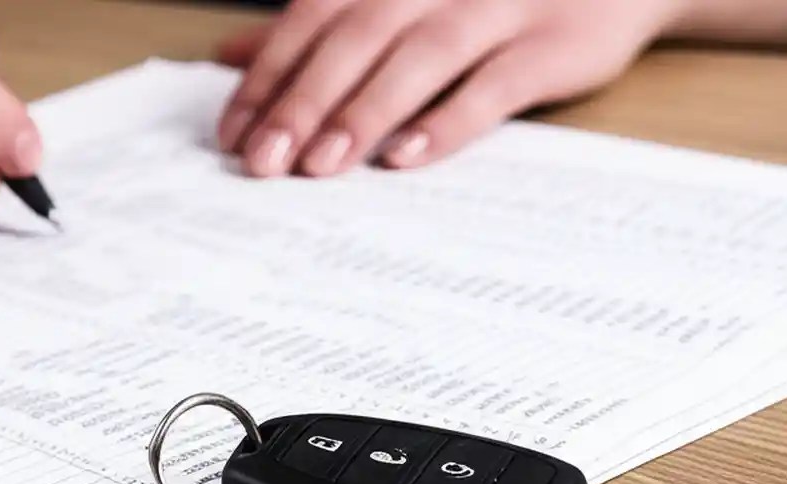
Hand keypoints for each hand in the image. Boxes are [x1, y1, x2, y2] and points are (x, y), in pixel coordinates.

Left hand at [215, 0, 684, 176]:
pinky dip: (449, 120)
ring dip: (364, 112)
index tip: (232, 132)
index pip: (314, 17)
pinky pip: (496, 84)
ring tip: (319, 166)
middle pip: (357, 37)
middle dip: (303, 100)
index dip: (269, 73)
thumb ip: (318, 24)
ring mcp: (501, 6)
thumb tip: (232, 52)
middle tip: (263, 161)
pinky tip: (406, 158)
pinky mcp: (554, 45)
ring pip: (421, 57)